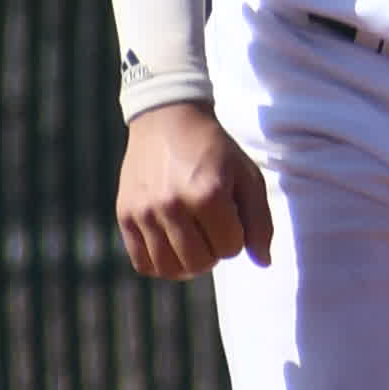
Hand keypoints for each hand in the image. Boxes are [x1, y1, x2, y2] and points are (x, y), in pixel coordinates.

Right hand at [114, 100, 269, 280]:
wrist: (167, 120)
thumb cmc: (213, 151)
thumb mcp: (247, 177)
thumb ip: (260, 221)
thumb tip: (263, 263)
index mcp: (207, 194)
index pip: (231, 248)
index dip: (236, 236)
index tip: (230, 215)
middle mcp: (172, 205)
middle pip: (200, 263)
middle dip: (214, 253)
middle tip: (212, 231)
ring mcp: (144, 212)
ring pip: (170, 269)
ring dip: (188, 264)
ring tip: (193, 243)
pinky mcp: (125, 215)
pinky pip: (142, 263)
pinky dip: (160, 265)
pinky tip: (171, 248)